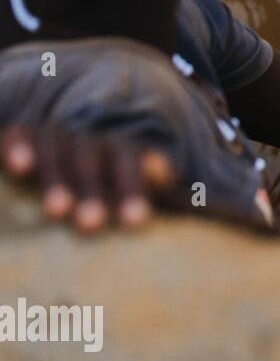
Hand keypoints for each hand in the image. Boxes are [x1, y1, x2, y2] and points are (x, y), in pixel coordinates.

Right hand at [1, 125, 176, 232]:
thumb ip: (157, 189)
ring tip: (57, 211)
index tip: (136, 221)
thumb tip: (181, 182)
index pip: (131, 164)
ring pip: (57, 153)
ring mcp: (56, 138)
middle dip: (93, 192)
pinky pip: (20, 136)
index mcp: (122, 152)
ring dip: (57, 180)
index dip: (133, 189)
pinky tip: (19, 167)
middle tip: (92, 224)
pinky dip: (18, 148)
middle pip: (93, 161)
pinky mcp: (24, 137)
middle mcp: (89, 142)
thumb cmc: (109, 191)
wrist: (72, 161)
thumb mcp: (134, 190)